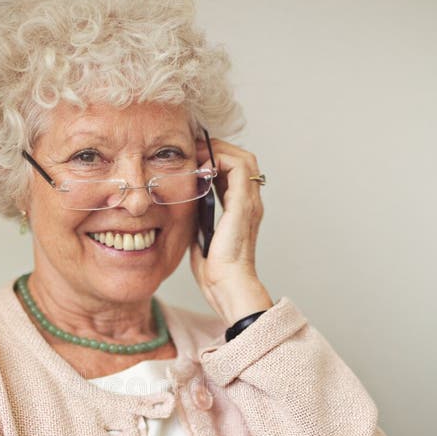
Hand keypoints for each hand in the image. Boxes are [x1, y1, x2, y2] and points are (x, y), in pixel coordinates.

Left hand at [190, 138, 272, 325]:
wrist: (227, 286)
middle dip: (218, 149)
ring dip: (220, 150)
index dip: (216, 160)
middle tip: (195, 151)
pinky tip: (203, 166)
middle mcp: (250, 204)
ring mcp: (249, 203)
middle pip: (243, 160)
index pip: (234, 173)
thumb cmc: (216, 272)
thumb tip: (186, 209)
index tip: (193, 160)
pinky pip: (238, 167)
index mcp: (241, 212)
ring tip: (199, 154)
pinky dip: (221, 159)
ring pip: (244, 158)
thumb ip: (200, 221)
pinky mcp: (243, 205)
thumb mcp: (202, 238)